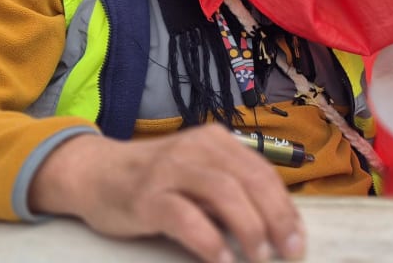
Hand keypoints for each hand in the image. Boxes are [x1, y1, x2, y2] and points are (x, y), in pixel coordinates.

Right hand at [28, 125, 305, 262]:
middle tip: (289, 252)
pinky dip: (209, 240)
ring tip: (259, 257)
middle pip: (250, 180)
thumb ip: (230, 187)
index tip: (298, 238)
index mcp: (215, 141)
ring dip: (249, 228)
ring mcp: (170, 170)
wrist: (94, 173)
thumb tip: (275, 223)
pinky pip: (185, 218)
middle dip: (277, 219)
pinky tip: (222, 260)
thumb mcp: (197, 172)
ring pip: (224, 193)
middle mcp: (196, 149)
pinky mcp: (147, 196)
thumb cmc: (154, 179)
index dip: (286, 206)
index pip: (262, 171)